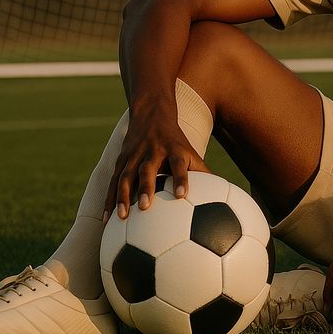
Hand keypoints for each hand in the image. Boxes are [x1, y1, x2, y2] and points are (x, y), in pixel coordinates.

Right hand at [102, 107, 209, 221]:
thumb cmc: (176, 141)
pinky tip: (108, 219)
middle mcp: (153, 151)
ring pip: (126, 176)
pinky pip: (113, 182)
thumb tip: (223, 194)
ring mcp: (134, 155)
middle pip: (148, 169)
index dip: (181, 178)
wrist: (152, 114)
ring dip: (123, 196)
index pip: (179, 164)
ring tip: (122, 217)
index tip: (182, 194)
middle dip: (146, 187)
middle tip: (145, 207)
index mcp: (173, 150)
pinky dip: (110, 199)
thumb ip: (203, 172)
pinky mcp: (121, 160)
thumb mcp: (191, 152)